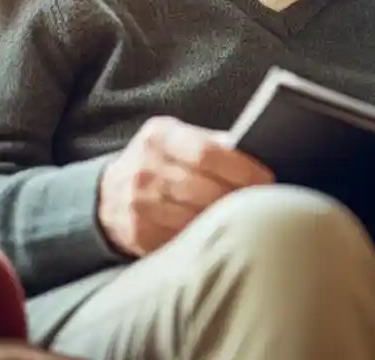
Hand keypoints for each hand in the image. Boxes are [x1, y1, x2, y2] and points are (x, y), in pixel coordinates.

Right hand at [98, 116, 274, 256]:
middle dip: (239, 198)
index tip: (267, 180)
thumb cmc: (161, 161)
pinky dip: (205, 237)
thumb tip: (259, 154)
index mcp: (160, 136)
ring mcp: (138, 202)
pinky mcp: (138, 232)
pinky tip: (217, 233)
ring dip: (225, 220)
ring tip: (244, 218)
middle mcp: (144, 168)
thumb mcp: (179, 138)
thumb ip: (213, 143)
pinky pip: (183, 238)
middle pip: (205, 188)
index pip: (207, 153)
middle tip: (263, 204)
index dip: (242, 169)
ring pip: (196, 217)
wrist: (108, 193)